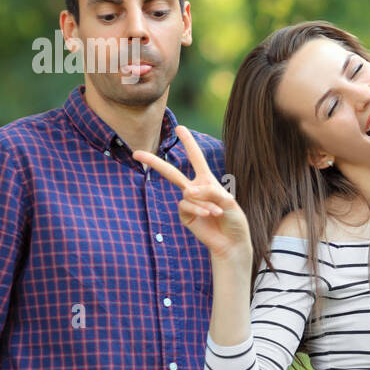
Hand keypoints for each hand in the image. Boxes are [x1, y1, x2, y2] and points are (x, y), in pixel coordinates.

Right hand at [133, 126, 250, 262]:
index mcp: (207, 180)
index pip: (196, 158)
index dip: (188, 142)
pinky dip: (198, 209)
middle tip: (136, 153)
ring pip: (184, 192)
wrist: (231, 242)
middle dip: (154, 162)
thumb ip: (211, 192)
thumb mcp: (229, 201)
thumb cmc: (234, 220)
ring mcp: (188, 203)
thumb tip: (188, 191)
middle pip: (171, 173)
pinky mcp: (185, 217)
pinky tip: (209, 215)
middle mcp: (195, 189)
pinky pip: (186, 206)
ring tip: (217, 211)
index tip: (179, 128)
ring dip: (203, 202)